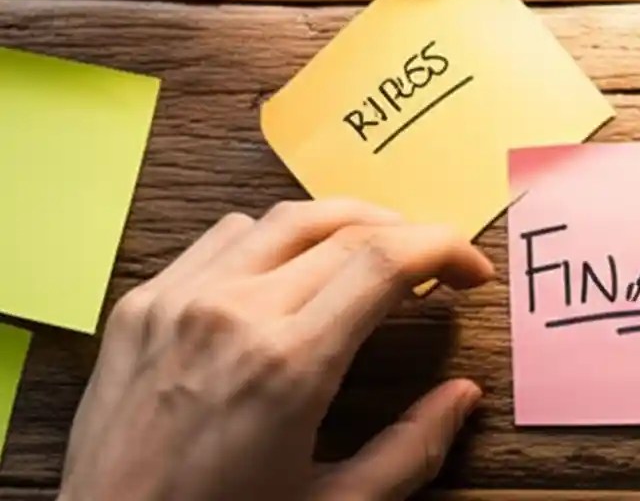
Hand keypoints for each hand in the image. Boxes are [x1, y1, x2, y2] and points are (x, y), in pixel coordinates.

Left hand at [59, 200, 494, 500]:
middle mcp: (232, 313)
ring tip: (373, 257)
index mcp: (288, 364)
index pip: (386, 260)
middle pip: (345, 228)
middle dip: (409, 236)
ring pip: (285, 217)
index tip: (472, 271)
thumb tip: (463, 395)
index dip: (446, 248)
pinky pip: (223, 237)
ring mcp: (179, 300)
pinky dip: (274, 238)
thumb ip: (411, 450)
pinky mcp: (140, 304)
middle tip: (438, 267)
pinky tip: (289, 272)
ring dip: (345, 226)